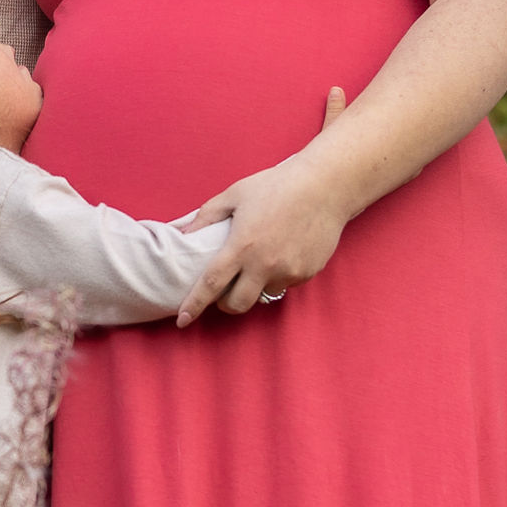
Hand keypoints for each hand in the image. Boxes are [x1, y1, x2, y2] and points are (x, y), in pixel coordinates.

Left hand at [177, 86, 347, 327]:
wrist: (325, 186)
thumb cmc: (276, 185)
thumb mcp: (234, 194)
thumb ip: (206, 216)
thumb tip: (183, 233)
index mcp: (241, 246)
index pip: (211, 284)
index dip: (194, 305)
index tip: (182, 320)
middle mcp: (264, 264)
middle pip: (237, 304)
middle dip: (226, 303)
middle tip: (226, 289)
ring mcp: (288, 271)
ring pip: (263, 294)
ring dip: (256, 285)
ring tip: (262, 259)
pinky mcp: (307, 273)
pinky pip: (286, 284)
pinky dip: (279, 275)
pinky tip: (284, 251)